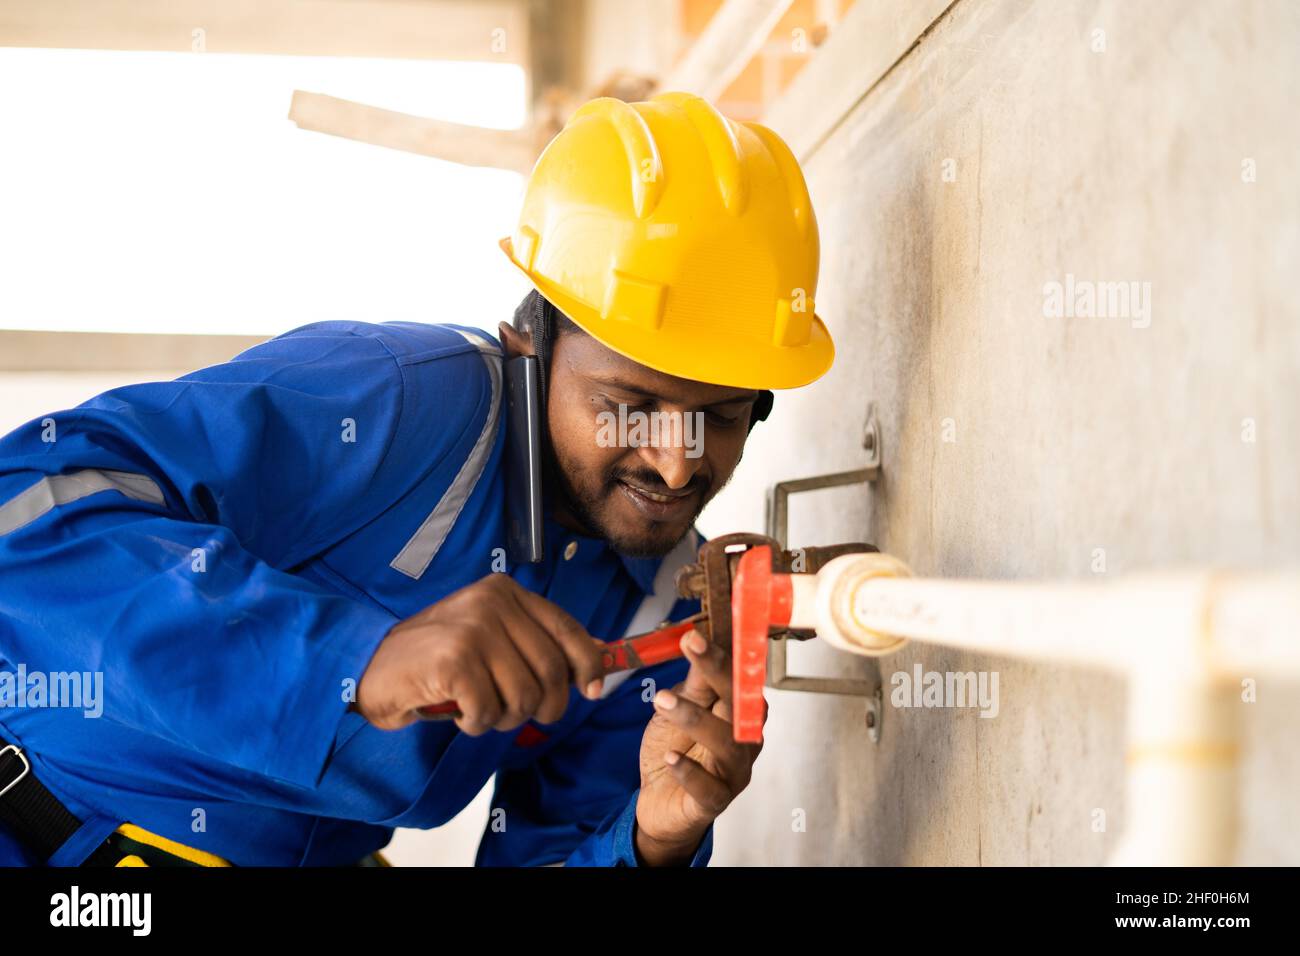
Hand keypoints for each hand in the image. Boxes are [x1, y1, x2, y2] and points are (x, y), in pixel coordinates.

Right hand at [355, 574, 605, 733]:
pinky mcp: (455, 660)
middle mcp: (492, 603)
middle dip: (542, 706)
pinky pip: (490, 712)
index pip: (567, 629)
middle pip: (552, 672)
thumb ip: (534, 645)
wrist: (366, 668)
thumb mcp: (490, 639)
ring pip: (524, 697)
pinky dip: (474, 723)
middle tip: (514, 713)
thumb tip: (594, 665)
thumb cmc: (433, 661)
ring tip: (476, 707)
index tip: (593, 690)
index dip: (588, 664)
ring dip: (503, 717)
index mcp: (505, 592)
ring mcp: (473, 629)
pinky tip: (455, 710)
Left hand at [634, 627, 764, 864]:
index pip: (738, 679)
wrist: (661, 801)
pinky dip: (690, 772)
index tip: (695, 635)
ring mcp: (733, 773)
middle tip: (691, 650)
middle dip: (717, 674)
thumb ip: (693, 684)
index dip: (721, 656)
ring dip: (695, 719)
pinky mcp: (715, 802)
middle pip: (741, 706)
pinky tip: (671, 757)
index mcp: (740, 713)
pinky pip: (709, 789)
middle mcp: (745, 741)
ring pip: (727, 744)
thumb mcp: (679, 710)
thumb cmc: (677, 748)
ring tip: (663, 701)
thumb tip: (696, 640)